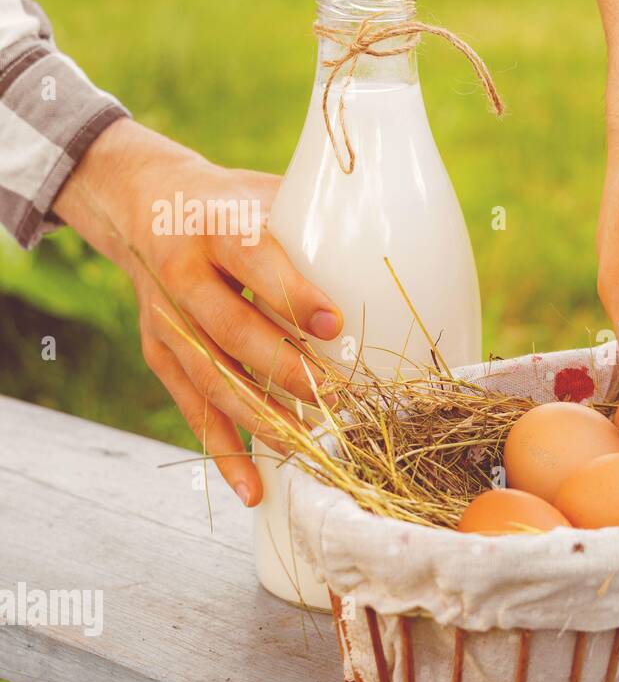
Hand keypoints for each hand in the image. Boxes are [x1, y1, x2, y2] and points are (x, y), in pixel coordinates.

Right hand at [53, 119, 342, 504]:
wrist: (146, 202)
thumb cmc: (236, 203)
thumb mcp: (271, 194)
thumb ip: (322, 221)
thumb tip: (408, 247)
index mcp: (219, 226)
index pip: (253, 259)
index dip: (291, 294)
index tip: (333, 325)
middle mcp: (184, 273)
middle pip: (230, 330)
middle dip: (285, 370)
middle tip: (337, 399)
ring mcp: (166, 317)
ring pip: (211, 379)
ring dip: (260, 418)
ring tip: (306, 448)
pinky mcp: (160, 352)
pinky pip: (193, 408)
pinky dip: (222, 450)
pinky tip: (253, 487)